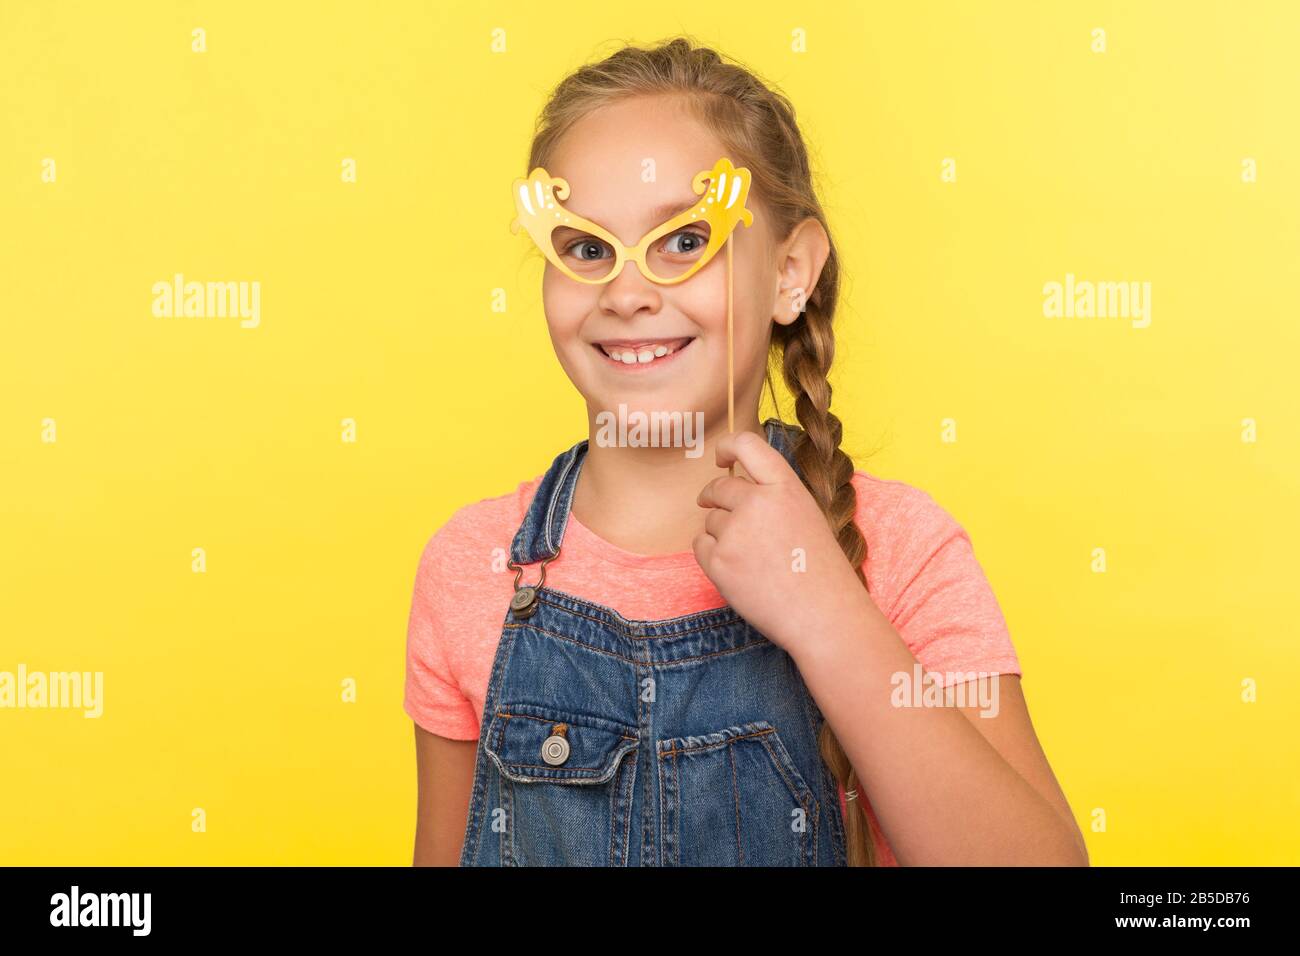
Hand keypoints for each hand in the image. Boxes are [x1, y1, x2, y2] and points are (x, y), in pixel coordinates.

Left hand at [693, 429, 869, 654]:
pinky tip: (737, 570)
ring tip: (751, 558)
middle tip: (720, 511)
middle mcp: (757, 503)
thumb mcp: (806, 515)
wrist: (823, 614)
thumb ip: (773, 496)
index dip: (728, 447)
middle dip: (714, 497)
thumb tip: (735, 486)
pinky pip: (701, 545)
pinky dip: (711, 554)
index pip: (747, 445)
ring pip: (710, 520)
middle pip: (718, 487)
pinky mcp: (719, 561)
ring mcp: (735, 532)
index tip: (721, 458)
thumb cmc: (820, 569)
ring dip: (720, 533)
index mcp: (785, 487)